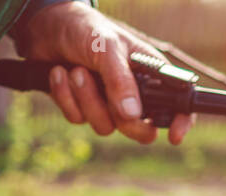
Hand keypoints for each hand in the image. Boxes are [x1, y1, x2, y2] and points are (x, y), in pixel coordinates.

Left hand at [12, 3, 194, 145]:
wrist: (45, 28)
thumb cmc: (85, 29)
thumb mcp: (106, 48)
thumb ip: (120, 81)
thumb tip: (133, 116)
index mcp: (148, 72)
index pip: (176, 102)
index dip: (180, 121)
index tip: (173, 136)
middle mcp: (131, 91)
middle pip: (139, 128)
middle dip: (121, 118)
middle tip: (108, 97)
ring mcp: (106, 102)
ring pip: (104, 126)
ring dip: (86, 98)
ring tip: (76, 70)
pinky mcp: (81, 107)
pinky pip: (77, 119)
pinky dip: (65, 97)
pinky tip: (59, 73)